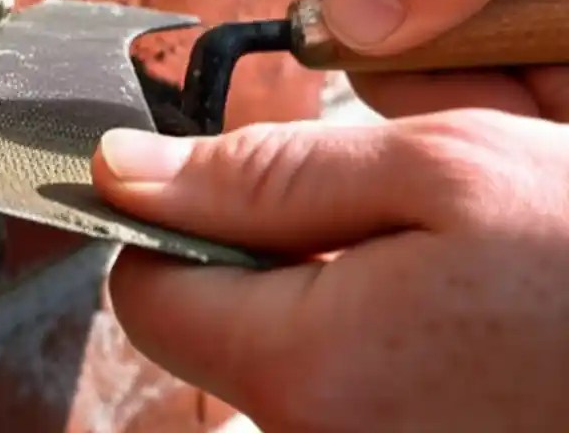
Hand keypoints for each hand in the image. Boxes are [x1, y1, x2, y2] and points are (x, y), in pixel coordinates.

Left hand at [92, 111, 568, 431]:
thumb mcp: (436, 170)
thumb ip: (260, 176)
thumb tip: (120, 173)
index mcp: (311, 371)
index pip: (146, 296)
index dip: (169, 225)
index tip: (224, 182)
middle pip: (207, 337)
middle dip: (251, 262)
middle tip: (369, 217)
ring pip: (278, 366)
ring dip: (318, 301)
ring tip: (428, 267)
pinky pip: (343, 399)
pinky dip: (367, 344)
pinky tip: (448, 315)